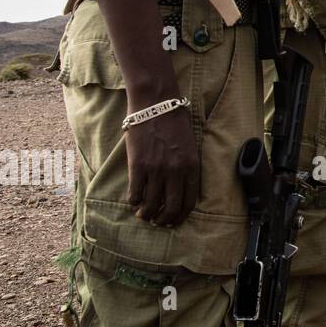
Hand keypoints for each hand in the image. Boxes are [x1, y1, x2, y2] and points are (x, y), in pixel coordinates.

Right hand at [125, 108, 199, 226]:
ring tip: (143, 214)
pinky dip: (134, 202)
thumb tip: (180, 189)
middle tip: (157, 221)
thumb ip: (187, 167)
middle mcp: (176, 171)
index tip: (173, 220)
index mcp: (192, 167)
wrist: (156, 105)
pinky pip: (135, 194)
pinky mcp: (138, 166)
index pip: (189, 201)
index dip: (180, 216)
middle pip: (171, 208)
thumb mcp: (190, 146)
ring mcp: (157, 170)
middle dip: (163, 220)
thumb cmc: (175, 123)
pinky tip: (133, 201)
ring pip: (151, 204)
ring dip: (146, 214)